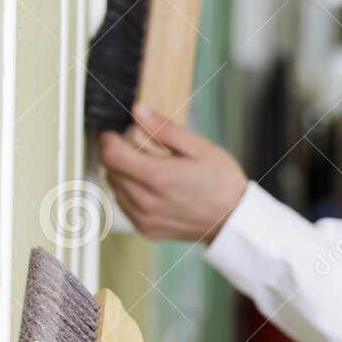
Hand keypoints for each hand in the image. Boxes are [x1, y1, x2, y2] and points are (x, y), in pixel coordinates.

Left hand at [99, 110, 247, 241]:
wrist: (234, 219)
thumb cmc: (222, 184)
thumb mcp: (200, 147)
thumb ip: (165, 129)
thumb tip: (138, 112)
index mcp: (158, 177)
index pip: (111, 155)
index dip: (108, 139)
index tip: (114, 133)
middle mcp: (147, 201)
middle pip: (110, 170)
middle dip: (118, 155)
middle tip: (139, 149)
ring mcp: (145, 218)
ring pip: (115, 188)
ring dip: (124, 174)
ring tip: (150, 169)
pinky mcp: (147, 229)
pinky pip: (125, 206)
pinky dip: (130, 193)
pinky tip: (152, 188)